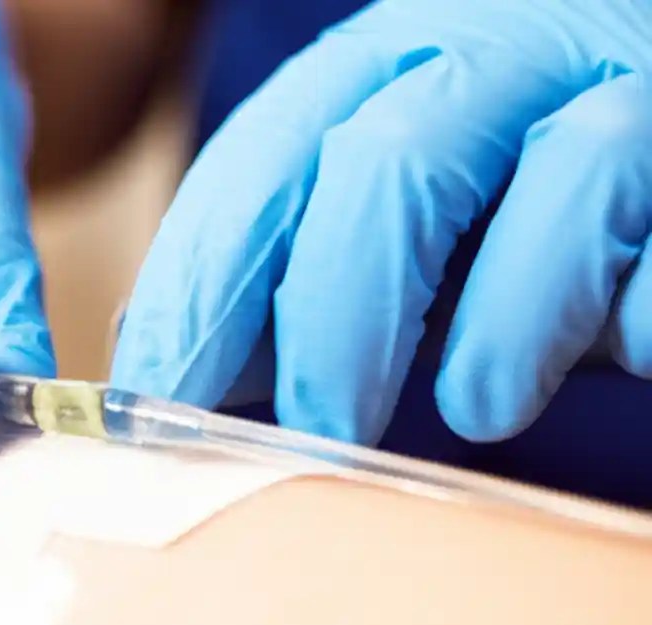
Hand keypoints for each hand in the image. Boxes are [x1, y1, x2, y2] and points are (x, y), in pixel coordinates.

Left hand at [113, 0, 651, 444]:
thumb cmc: (520, 185)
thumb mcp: (395, 205)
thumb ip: (294, 262)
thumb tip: (155, 349)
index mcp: (393, 61)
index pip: (267, 158)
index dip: (202, 281)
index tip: (155, 398)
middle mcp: (502, 53)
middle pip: (385, 162)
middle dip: (333, 316)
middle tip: (317, 437)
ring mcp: (624, 92)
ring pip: (562, 178)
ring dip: (501, 324)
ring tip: (479, 411)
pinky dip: (637, 321)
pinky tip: (624, 358)